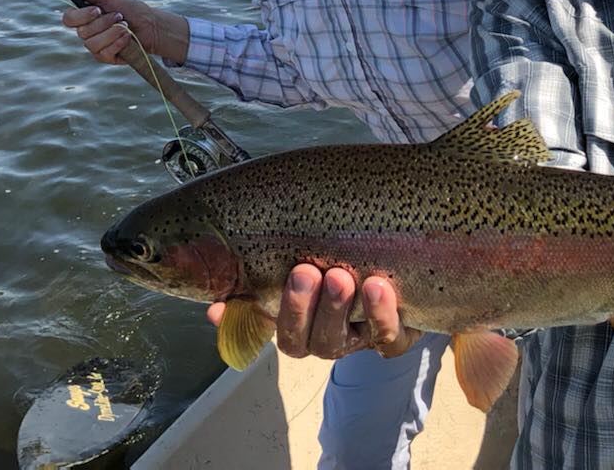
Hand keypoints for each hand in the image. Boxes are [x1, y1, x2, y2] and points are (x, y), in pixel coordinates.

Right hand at [59, 0, 185, 63]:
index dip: (81, 16)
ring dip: (113, 33)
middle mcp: (87, 32)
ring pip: (92, 43)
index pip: (68, 18)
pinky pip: (103, 53)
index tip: (97, 10)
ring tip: (126, 27)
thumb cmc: (130, 8)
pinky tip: (128, 38)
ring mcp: (95, 45)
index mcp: (85, 16)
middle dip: (104, 23)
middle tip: (119, 16)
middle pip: (81, 32)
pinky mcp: (105, 57)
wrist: (151, 25)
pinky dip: (118, 43)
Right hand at [207, 264, 420, 360]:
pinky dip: (383, 314)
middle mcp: (328, 340)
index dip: (264, 317)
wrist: (399, 281)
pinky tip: (378, 286)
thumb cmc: (339, 273)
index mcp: (301, 329)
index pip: (279, 332)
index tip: (255, 289)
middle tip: (306, 272)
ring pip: (345, 339)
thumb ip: (257, 286)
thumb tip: (213, 308)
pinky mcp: (397, 337)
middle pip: (311, 338)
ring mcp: (362, 341)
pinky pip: (388, 337)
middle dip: (303, 307)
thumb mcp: (299, 276)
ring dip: (339, 309)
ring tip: (341, 276)